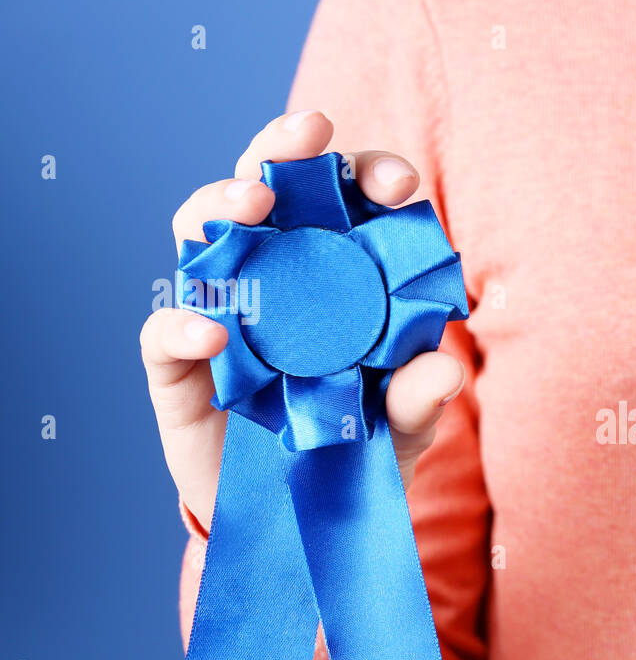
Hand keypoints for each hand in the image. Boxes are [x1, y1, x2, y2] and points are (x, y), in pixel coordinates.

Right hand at [140, 110, 465, 531]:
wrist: (303, 528)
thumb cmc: (355, 457)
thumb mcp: (400, 432)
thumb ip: (420, 402)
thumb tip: (447, 370)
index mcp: (330, 277)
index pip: (342, 203)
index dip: (365, 177)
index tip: (400, 187)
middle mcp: (272, 281)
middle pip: (265, 192)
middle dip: (283, 150)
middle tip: (310, 131)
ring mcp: (220, 317)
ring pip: (201, 235)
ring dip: (220, 203)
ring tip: (253, 201)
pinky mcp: (178, 371)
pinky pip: (164, 332)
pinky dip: (183, 323)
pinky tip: (216, 328)